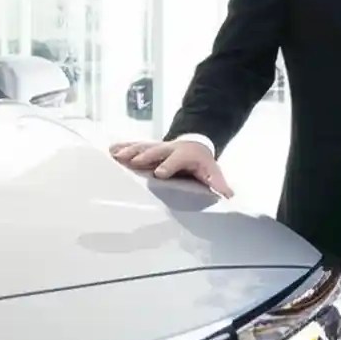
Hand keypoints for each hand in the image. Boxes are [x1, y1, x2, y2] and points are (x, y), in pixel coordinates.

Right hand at [109, 140, 234, 197]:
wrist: (195, 143)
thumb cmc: (202, 163)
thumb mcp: (212, 171)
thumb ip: (218, 184)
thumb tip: (229, 196)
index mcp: (185, 156)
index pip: (176, 160)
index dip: (168, 166)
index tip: (158, 173)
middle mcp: (169, 149)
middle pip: (156, 151)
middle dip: (145, 155)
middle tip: (132, 161)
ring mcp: (158, 146)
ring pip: (143, 146)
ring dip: (130, 150)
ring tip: (116, 155)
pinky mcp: (149, 147)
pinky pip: (134, 145)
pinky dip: (123, 147)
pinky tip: (111, 150)